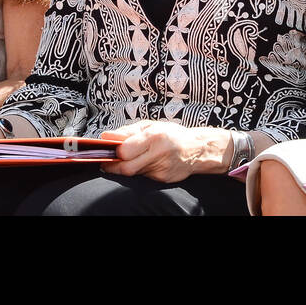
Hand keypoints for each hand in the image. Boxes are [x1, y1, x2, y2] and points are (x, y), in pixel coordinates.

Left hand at [101, 120, 217, 182]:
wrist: (198, 149)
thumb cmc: (174, 135)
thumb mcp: (151, 125)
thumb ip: (128, 131)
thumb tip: (107, 136)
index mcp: (155, 136)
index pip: (125, 150)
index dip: (113, 151)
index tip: (107, 149)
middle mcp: (159, 153)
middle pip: (126, 168)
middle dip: (114, 166)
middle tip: (108, 161)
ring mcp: (161, 169)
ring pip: (134, 172)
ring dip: (127, 166)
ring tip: (130, 157)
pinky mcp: (163, 179)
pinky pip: (144, 176)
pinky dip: (140, 169)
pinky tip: (146, 162)